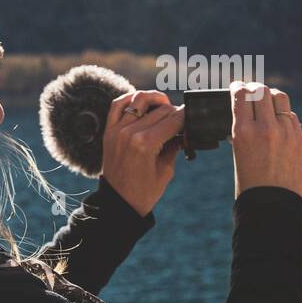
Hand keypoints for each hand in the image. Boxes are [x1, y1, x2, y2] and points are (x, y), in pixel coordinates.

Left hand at [100, 89, 184, 216]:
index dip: (187, 117)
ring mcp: (117, 130)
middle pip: (161, 109)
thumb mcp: (166, 170)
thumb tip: (183, 131)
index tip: (193, 117)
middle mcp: (130, 133)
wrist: (118, 203)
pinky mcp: (108, 131)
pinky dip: (131, 99)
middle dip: (175, 112)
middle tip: (181, 121)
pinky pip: (118, 104)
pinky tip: (142, 103)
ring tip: (164, 106)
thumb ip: (175, 146)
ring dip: (156, 100)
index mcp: (146, 144)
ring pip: (140, 99)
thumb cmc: (143, 192)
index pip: (174, 120)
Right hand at [229, 81, 301, 198]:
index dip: (237, 86)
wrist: (272, 205)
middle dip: (254, 88)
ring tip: (266, 100)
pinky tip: (278, 119)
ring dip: (270, 96)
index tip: (237, 86)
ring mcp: (285, 133)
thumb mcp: (239, 153)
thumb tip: (244, 114)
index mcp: (243, 132)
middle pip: (261, 91)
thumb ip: (243, 130)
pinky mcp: (300, 140)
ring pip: (280, 98)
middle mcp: (265, 128)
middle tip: (251, 90)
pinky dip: (283, 114)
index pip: (241, 95)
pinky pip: (291, 116)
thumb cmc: (249, 182)